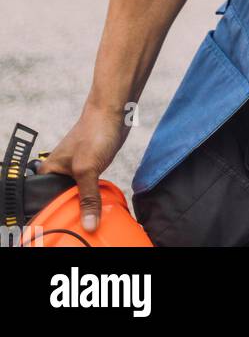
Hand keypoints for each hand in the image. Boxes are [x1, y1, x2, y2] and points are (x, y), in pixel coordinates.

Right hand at [35, 101, 131, 232]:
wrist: (113, 112)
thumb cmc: (95, 132)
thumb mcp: (88, 169)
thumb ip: (88, 198)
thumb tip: (89, 224)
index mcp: (49, 171)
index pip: (46, 202)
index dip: (57, 213)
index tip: (69, 223)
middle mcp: (59, 172)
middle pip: (63, 201)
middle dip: (74, 210)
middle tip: (85, 220)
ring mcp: (75, 170)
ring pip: (78, 196)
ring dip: (86, 204)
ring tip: (92, 214)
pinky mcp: (90, 168)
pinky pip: (89, 190)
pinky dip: (94, 196)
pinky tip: (99, 204)